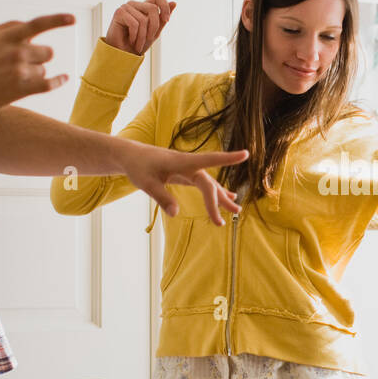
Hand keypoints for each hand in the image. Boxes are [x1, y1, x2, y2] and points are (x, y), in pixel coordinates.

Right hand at [0, 13, 74, 113]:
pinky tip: (64, 78)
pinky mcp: (22, 89)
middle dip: (38, 58)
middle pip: (47, 53)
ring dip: (34, 73)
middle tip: (19, 65)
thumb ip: (8, 28)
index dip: (57, 20)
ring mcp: (20, 71)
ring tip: (12, 78)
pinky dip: (58, 81)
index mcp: (8, 36)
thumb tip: (30, 26)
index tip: (73, 18)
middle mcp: (16, 51)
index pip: (38, 24)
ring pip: (44, 69)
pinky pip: (49, 83)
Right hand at [105, 0, 175, 55]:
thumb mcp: (154, 32)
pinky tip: (131, 41)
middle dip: (153, 27)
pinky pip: (134, 24)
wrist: (123, 55)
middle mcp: (135, 4)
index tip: (166, 20)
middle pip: (153, 8)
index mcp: (144, 7)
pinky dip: (135, 36)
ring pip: (143, 19)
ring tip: (138, 44)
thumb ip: (162, 19)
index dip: (165, 6)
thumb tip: (174, 2)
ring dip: (143, 36)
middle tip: (148, 39)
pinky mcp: (119, 13)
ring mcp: (126, 7)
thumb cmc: (138, 44)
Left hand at [119, 142, 248, 224]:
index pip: (208, 160)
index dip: (227, 158)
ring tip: (236, 211)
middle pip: (208, 183)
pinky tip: (228, 198)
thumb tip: (176, 214)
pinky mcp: (186, 174)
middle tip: (220, 224)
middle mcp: (189, 164)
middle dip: (216, 202)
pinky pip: (205, 185)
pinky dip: (216, 192)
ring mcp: (189, 169)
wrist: (132, 156)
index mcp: (181, 162)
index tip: (245, 154)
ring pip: (210, 185)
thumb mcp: (145, 183)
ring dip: (222, 198)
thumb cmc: (138, 167)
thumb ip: (161, 197)